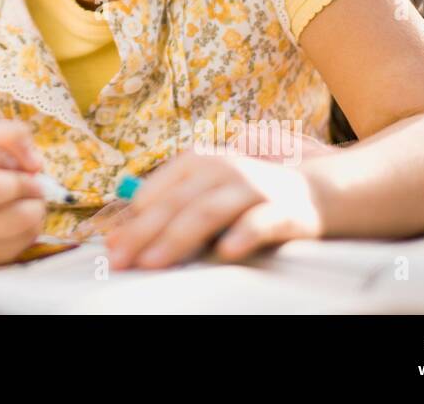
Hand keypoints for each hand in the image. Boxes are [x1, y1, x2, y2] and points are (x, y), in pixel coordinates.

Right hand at [0, 119, 47, 265]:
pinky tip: (20, 218)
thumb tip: (34, 163)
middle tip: (29, 180)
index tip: (4, 158)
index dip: (2, 153)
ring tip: (28, 198)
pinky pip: (26, 237)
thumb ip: (8, 135)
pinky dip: (34, 223)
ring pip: (21, 216)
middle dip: (24, 180)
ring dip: (36, 202)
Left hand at [104, 147, 324, 269]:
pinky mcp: (283, 210)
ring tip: (153, 262)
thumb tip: (115, 237)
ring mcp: (253, 188)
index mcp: (199, 161)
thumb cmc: (245, 195)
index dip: (131, 219)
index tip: (110, 246)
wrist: (313, 192)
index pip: (157, 190)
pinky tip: (225, 252)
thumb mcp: (204, 191)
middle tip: (121, 260)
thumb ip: (165, 209)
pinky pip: (259, 222)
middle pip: (176, 203)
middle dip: (144, 233)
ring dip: (178, 237)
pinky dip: (241, 235)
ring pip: (208, 212)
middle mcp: (223, 169)